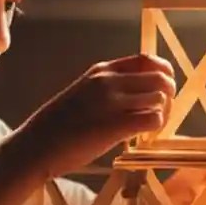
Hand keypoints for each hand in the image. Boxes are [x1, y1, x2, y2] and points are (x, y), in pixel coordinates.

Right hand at [21, 54, 175, 176]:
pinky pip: (153, 119)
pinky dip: (156, 127)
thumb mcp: (82, 93)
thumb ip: (106, 89)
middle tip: (164, 109)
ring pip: (160, 98)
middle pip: (159, 77)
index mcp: (101, 71)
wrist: (36, 145)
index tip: (163, 87)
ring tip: (152, 126)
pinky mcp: (116, 125)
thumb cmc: (56, 125)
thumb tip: (134, 95)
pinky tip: (145, 135)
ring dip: (163, 113)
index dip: (162, 73)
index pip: (146, 60)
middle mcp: (109, 81)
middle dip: (169, 94)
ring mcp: (113, 102)